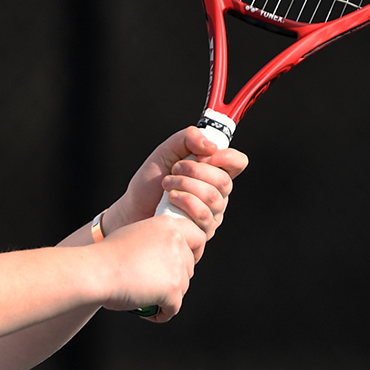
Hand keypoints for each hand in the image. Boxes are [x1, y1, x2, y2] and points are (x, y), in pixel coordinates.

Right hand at [97, 213, 203, 321]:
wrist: (96, 271)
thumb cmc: (106, 256)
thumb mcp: (135, 234)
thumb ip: (156, 240)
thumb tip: (166, 257)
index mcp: (168, 225)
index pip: (198, 238)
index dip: (193, 252)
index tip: (182, 262)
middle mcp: (177, 243)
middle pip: (189, 267)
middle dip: (175, 278)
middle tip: (153, 284)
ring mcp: (177, 267)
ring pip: (182, 289)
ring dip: (167, 295)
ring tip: (145, 297)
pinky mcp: (174, 290)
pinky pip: (173, 308)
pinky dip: (161, 313)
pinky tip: (147, 312)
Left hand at [107, 126, 248, 252]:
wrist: (132, 209)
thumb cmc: (149, 183)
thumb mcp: (165, 151)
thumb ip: (187, 138)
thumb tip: (211, 145)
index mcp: (213, 172)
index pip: (237, 162)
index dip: (225, 157)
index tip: (203, 155)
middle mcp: (217, 194)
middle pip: (224, 181)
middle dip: (195, 171)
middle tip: (174, 170)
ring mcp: (212, 214)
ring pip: (213, 197)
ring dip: (185, 185)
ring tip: (167, 184)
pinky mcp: (202, 231)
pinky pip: (203, 215)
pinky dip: (184, 201)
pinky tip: (170, 200)